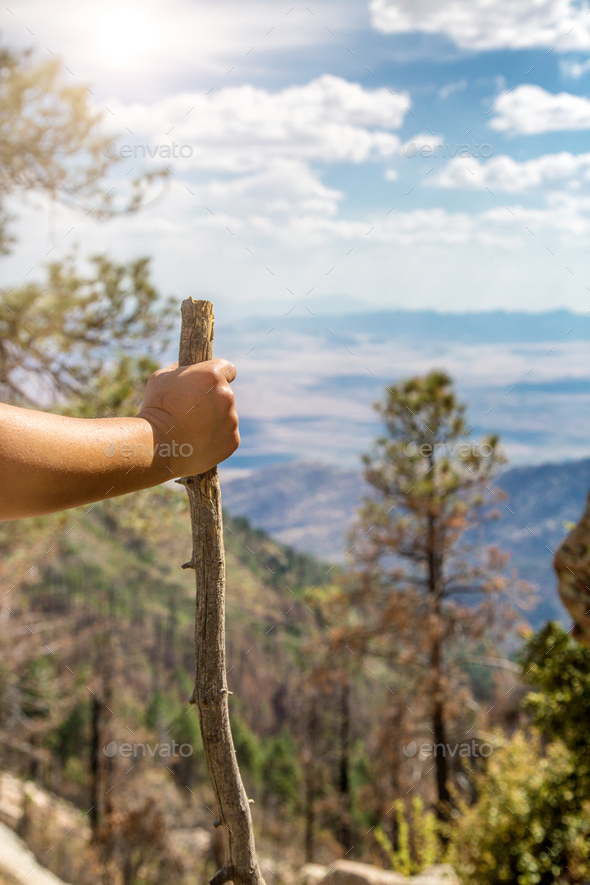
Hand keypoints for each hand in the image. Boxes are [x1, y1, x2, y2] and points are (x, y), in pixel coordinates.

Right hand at [137, 359, 239, 475]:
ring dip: (214, 419)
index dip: (218, 375)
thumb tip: (188, 369)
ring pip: (226, 416)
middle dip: (212, 399)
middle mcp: (226, 396)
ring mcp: (231, 420)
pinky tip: (198, 440)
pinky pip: (226, 435)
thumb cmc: (156, 408)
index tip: (210, 383)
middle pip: (225, 394)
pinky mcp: (232, 441)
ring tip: (192, 428)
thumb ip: (182, 370)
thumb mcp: (162, 377)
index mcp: (212, 375)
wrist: (157, 445)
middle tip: (192, 410)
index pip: (228, 369)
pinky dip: (216, 438)